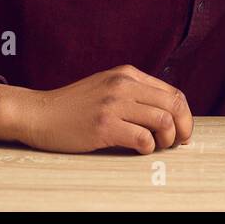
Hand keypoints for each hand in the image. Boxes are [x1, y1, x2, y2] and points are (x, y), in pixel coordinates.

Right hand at [19, 64, 193, 154]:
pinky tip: (139, 149)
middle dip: (183, 128)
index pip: (173, 92)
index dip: (185, 115)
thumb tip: (168, 114)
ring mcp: (113, 104)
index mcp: (128, 74)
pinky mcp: (104, 125)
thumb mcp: (107, 87)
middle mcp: (123, 85)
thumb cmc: (74, 106)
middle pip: (174, 105)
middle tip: (178, 143)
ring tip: (156, 146)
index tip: (183, 131)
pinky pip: (142, 138)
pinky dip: (147, 148)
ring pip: (163, 121)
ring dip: (167, 139)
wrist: (40, 113)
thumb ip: (134, 93)